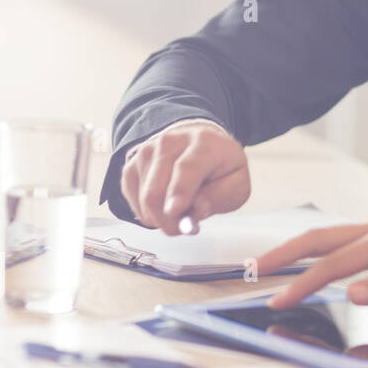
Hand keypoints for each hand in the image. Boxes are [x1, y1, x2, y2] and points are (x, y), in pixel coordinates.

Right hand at [120, 119, 250, 234]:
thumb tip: (196, 209)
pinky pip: (134, 202)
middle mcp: (170, 143)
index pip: (187, 168)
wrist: (199, 143)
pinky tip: (166, 202)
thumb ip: (220, 197)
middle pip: (157, 191)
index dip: (180, 191)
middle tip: (187, 224)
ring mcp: (146, 152)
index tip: (174, 210)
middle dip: (170, 220)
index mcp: (203, 143)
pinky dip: (150, 212)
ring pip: (144, 199)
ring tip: (181, 208)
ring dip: (162, 217)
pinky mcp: (130, 166)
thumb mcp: (236, 182)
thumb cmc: (219, 165)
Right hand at [257, 211, 367, 308]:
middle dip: (284, 254)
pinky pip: (342, 237)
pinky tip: (313, 257)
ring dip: (297, 248)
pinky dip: (318, 246)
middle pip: (320, 238)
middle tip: (253, 270)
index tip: (278, 303)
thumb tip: (350, 294)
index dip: (303, 285)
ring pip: (329, 234)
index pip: (334, 265)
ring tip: (271, 263)